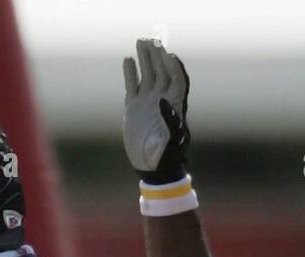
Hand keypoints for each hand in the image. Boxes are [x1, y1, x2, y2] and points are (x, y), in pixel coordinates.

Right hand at [122, 38, 189, 183]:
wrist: (152, 167)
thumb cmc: (168, 156)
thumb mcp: (172, 141)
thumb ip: (171, 121)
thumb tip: (164, 102)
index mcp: (175, 104)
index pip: (176, 79)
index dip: (173, 66)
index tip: (168, 55)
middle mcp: (161, 100)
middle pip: (161, 72)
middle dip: (157, 56)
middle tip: (152, 40)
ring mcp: (147, 102)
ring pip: (146, 75)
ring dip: (145, 59)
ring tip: (140, 42)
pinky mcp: (133, 108)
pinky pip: (132, 86)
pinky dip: (130, 73)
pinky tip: (128, 60)